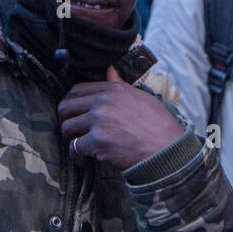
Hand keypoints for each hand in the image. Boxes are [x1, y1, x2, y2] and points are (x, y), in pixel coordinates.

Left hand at [57, 66, 184, 170]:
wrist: (167, 149)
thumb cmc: (158, 125)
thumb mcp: (140, 97)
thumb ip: (120, 85)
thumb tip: (110, 71)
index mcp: (112, 90)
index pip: (78, 90)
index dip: (71, 102)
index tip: (73, 112)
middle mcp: (102, 103)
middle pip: (66, 107)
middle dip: (65, 119)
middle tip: (70, 129)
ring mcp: (98, 122)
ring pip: (67, 127)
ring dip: (69, 138)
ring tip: (76, 145)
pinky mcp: (98, 142)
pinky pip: (75, 147)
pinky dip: (77, 155)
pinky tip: (83, 160)